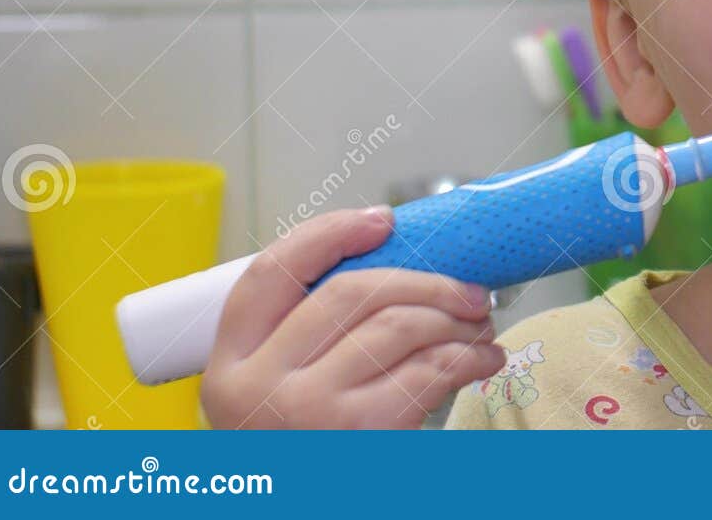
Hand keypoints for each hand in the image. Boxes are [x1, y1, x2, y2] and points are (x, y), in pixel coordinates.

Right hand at [201, 205, 505, 428]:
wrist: (303, 513)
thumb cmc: (305, 453)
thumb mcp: (277, 396)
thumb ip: (307, 341)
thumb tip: (394, 271)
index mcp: (228, 363)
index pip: (271, 271)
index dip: (329, 233)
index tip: (382, 220)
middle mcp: (257, 386)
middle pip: (351, 292)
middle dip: (422, 280)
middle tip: (466, 290)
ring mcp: (307, 411)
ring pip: (397, 326)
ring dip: (454, 318)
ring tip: (480, 324)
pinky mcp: (359, 435)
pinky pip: (427, 371)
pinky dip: (468, 356)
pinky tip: (483, 358)